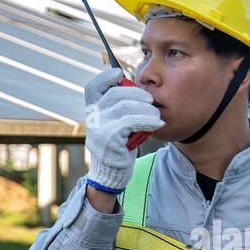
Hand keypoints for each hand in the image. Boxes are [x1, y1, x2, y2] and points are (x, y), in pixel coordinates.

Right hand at [82, 67, 164, 193]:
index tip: (120, 75)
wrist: (110, 175)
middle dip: (136, 93)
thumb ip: (120, 108)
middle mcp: (92, 116)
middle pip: (115, 94)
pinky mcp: (109, 138)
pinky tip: (158, 123)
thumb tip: (138, 89)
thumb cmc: (118, 147)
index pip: (93, 87)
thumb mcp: (115, 125)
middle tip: (151, 100)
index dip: (105, 77)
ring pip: (125, 106)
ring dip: (145, 108)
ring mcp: (99, 127)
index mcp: (92, 111)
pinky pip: (131, 121)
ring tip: (156, 113)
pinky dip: (147, 120)